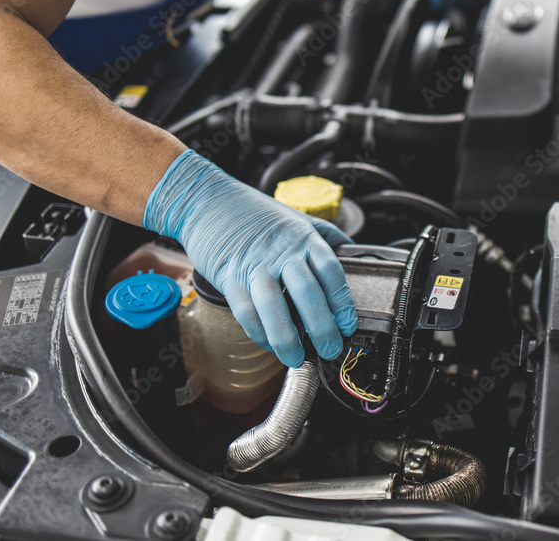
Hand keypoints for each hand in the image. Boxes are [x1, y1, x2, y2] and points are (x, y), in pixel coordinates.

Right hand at [144, 150, 357, 367]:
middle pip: (307, 293)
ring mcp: (254, 265)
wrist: (205, 200)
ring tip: (297, 358)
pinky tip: (268, 344)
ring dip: (287, 338)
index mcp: (302, 238)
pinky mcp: (229, 277)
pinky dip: (258, 332)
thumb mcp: (295, 217)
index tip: (348, 324)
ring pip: (274, 305)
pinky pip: (245, 310)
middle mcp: (281, 252)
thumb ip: (323, 236)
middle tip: (330, 348)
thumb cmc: (253, 211)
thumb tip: (352, 252)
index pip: (330, 271)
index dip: (342, 302)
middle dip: (322, 327)